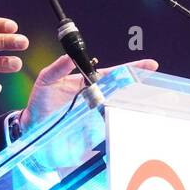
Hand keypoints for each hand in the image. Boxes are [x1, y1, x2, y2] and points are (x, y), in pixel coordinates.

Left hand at [20, 54, 159, 129]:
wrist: (32, 129)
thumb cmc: (40, 103)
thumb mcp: (46, 81)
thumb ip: (57, 69)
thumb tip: (69, 57)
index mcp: (87, 82)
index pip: (113, 73)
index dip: (131, 68)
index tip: (150, 65)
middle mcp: (96, 98)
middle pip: (122, 91)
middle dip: (139, 88)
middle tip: (157, 87)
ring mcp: (97, 115)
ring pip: (120, 110)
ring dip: (133, 108)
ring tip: (152, 105)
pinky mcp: (94, 133)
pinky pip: (112, 129)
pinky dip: (122, 128)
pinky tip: (132, 126)